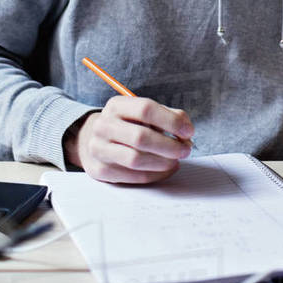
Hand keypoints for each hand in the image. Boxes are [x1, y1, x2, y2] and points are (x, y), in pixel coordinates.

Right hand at [64, 96, 194, 183]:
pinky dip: (154, 175)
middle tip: (185, 150)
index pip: (146, 109)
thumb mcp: (143, 114)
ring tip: (175, 161)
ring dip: (162, 163)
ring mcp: (98, 149)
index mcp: (116, 106)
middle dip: (169, 146)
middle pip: (140, 137)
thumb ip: (168, 116)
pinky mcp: (99, 170)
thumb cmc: (128, 126)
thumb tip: (186, 131)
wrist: (94, 141)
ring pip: (136, 160)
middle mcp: (103, 126)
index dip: (171, 121)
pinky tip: (164, 170)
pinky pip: (132, 176)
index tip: (189, 131)